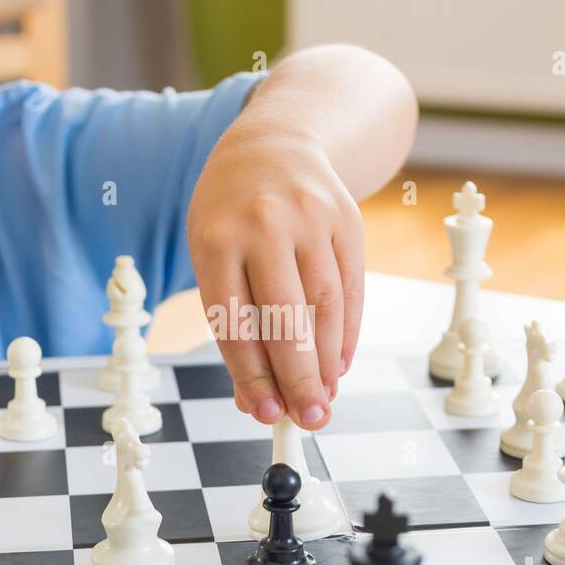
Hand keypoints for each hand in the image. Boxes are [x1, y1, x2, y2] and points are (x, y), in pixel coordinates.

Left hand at [187, 126, 364, 429]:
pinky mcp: (347, 219)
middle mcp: (265, 225)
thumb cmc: (231, 215)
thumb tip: (256, 400)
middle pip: (287, 317)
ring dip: (327, 362)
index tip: (266, 413)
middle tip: (309, 420)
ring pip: (325, 306)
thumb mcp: (213, 257)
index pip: (237, 322)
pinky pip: (351, 289)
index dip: (253, 375)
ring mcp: (311, 219)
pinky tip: (339, 364)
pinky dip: (347, 333)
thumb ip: (233, 325)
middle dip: (299, 378)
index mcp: (217, 238)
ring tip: (324, 398)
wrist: (274, 143)